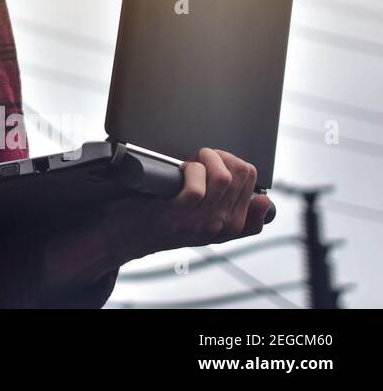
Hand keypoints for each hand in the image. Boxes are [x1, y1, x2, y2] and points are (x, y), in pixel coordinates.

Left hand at [98, 147, 271, 262]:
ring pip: (223, 179)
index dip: (232, 160)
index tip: (213, 162)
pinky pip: (196, 188)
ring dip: (205, 159)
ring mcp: (199, 222)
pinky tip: (180, 172)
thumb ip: (240, 216)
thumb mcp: (206, 222)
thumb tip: (265, 200)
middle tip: (200, 159)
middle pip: (241, 174)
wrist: (126, 235)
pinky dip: (190, 171)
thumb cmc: (162, 220)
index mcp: (232, 226)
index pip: (254, 180)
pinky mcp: (176, 215)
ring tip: (191, 163)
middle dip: (220, 155)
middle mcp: (219, 226)